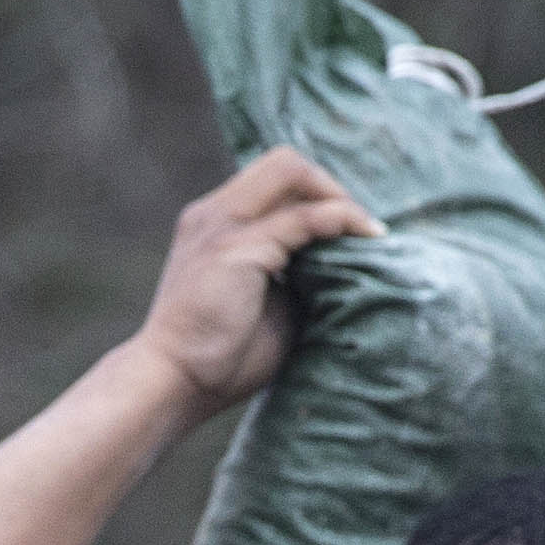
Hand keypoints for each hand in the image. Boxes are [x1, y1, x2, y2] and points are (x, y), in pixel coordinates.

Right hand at [126, 149, 383, 415]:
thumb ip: (295, 272)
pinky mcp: (236, 248)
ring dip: (339, 199)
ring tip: (369, 233)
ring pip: (293, 173)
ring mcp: (221, 225)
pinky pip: (304, 218)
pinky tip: (367, 238)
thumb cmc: (219, 357)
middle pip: (284, 162)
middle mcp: (213, 213)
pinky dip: (341, 220)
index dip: (315, 196)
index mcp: (213, 223)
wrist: (175, 382)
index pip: (272, 180)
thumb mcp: (267, 301)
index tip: (347, 230)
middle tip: (361, 227)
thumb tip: (344, 263)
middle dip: (330, 187)